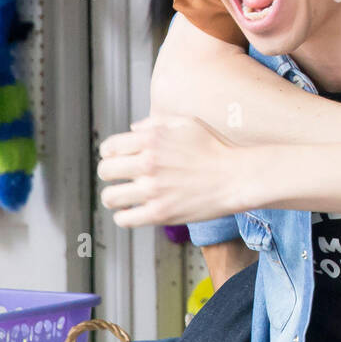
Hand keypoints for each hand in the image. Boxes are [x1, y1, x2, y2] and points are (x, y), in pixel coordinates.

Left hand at [97, 115, 240, 226]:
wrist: (235, 177)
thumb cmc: (215, 148)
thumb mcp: (186, 123)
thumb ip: (155, 122)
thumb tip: (132, 129)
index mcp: (151, 139)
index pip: (109, 147)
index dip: (111, 153)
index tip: (118, 159)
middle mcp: (148, 163)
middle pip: (105, 171)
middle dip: (111, 173)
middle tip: (121, 178)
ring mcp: (153, 190)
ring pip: (109, 197)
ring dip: (114, 196)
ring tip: (124, 197)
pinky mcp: (159, 213)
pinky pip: (123, 219)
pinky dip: (124, 216)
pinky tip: (133, 211)